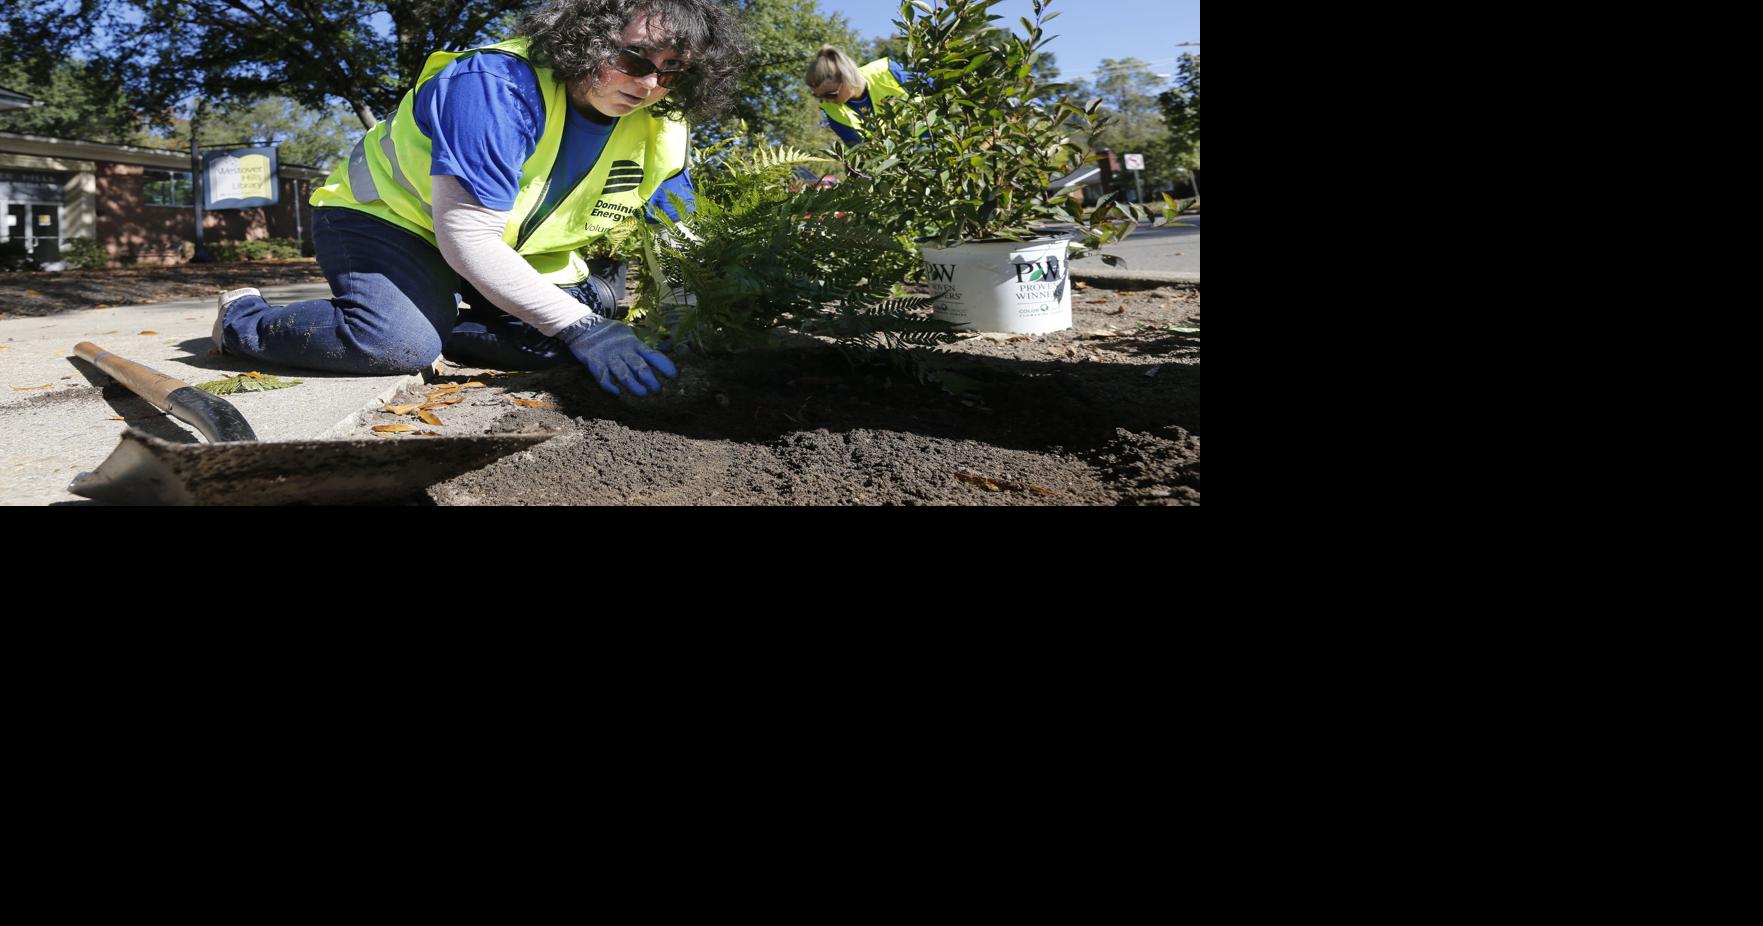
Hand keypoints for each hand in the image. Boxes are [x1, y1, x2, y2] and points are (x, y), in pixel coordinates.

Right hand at [557, 314, 677, 396]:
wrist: (583, 326)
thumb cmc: (611, 332)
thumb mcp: (631, 333)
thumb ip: (647, 344)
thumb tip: (668, 349)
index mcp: (634, 344)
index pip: (652, 355)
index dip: (664, 365)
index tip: (674, 376)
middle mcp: (623, 351)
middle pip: (639, 366)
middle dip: (650, 378)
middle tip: (658, 390)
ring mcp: (609, 358)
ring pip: (623, 373)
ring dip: (634, 385)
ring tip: (643, 394)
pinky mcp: (595, 364)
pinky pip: (602, 377)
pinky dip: (609, 386)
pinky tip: (617, 393)